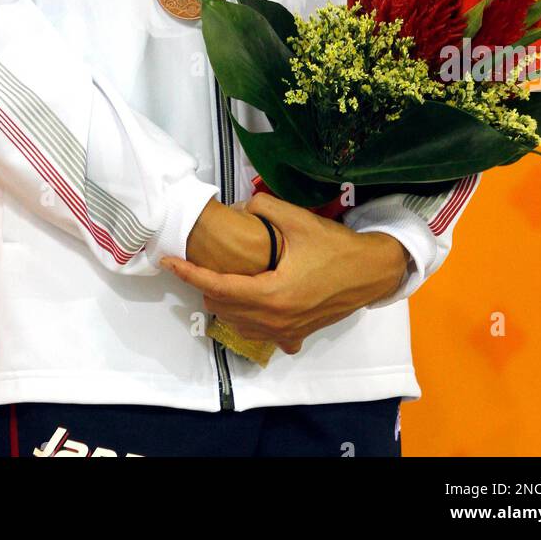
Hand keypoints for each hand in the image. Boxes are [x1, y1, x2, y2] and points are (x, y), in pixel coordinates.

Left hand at [161, 192, 409, 353]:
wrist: (372, 272)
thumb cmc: (335, 247)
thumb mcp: (298, 219)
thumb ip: (263, 207)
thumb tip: (240, 205)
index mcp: (271, 294)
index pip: (218, 287)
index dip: (190, 275)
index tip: (168, 263)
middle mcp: (275, 320)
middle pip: (224, 308)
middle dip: (205, 286)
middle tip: (198, 263)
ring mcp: (286, 331)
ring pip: (239, 324)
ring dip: (224, 304)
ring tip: (219, 279)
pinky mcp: (297, 334)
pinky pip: (261, 333)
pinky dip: (248, 320)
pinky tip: (250, 304)